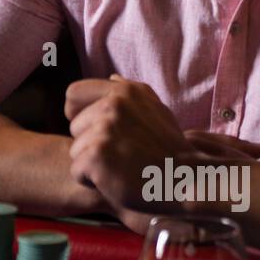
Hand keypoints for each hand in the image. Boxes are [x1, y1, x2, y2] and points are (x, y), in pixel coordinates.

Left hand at [66, 75, 194, 213]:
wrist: (186, 181)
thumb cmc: (170, 149)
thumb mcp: (157, 111)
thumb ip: (131, 95)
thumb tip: (112, 78)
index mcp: (124, 92)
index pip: (73, 94)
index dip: (77, 113)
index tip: (90, 128)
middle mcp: (112, 106)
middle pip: (74, 126)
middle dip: (90, 143)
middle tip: (120, 154)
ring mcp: (103, 130)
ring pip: (75, 150)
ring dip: (92, 163)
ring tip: (121, 166)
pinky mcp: (96, 155)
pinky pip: (77, 171)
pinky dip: (91, 181)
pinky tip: (116, 180)